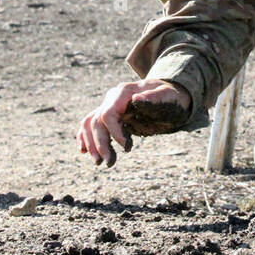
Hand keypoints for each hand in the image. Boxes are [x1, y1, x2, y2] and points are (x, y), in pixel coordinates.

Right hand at [76, 79, 190, 166]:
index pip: (108, 113)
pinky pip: (90, 123)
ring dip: (91, 144)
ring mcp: (109, 105)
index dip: (113, 132)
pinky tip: (84, 150)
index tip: (127, 149)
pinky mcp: (109, 114)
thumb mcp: (168, 97)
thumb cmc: (171, 97)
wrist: (169, 95)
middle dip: (101, 144)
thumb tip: (136, 99)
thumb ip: (154, 98)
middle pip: (97, 121)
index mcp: (125, 92)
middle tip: (109, 162)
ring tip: (100, 162)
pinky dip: (85, 136)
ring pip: (90, 123)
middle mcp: (112, 97)